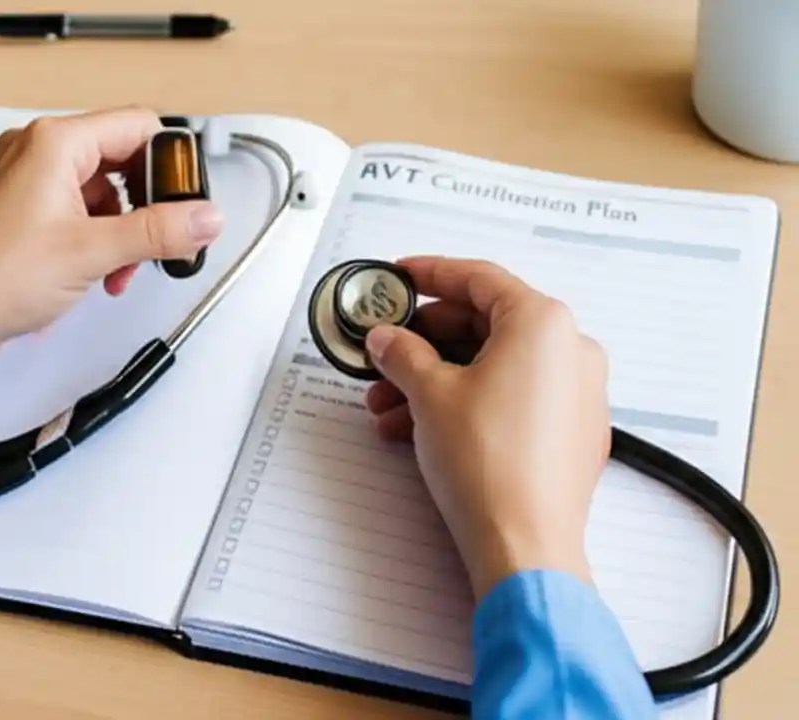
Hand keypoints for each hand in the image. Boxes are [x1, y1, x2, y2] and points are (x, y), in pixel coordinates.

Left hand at [0, 107, 223, 421]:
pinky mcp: (21, 207)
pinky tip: (98, 273)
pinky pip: (76, 209)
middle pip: (122, 158)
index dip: (169, 166)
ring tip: (119, 269)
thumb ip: (158, 232)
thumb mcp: (93, 253)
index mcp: (54, 143)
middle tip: (157, 241)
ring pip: (102, 190)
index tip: (184, 204)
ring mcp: (26, 178)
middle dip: (145, 206)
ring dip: (122, 230)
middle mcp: (37, 150)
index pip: (138, 126)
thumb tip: (205, 217)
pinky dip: (96, 238)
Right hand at [361, 257, 609, 598]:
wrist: (524, 544)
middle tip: (384, 351)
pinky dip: (466, 403)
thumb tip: (388, 338)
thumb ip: (403, 353)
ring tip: (388, 406)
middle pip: (485, 325)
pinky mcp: (570, 434)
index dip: (431, 274)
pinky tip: (420, 428)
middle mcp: (571, 351)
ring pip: (493, 368)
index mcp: (544, 324)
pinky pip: (511, 399)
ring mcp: (576, 395)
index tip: (401, 277)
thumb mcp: (428, 393)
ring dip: (435, 379)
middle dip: (425, 342)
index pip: (479, 279)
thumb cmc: (489, 465)